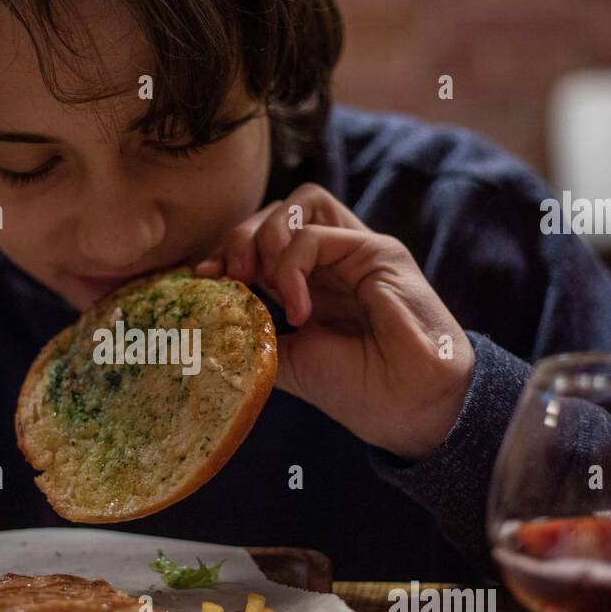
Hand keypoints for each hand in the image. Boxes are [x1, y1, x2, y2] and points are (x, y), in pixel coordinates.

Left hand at [196, 184, 474, 459]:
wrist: (409, 408)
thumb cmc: (359, 390)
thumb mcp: (288, 361)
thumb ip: (253, 335)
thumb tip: (204, 322)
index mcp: (310, 284)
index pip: (260, 240)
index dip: (225, 250)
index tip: (201, 278)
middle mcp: (332, 262)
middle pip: (274, 212)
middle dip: (237, 237)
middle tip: (225, 278)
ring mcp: (354, 251)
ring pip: (297, 203)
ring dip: (262, 237)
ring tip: (257, 283)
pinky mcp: (376, 250)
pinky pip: (315, 232)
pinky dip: (292, 266)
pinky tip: (299, 310)